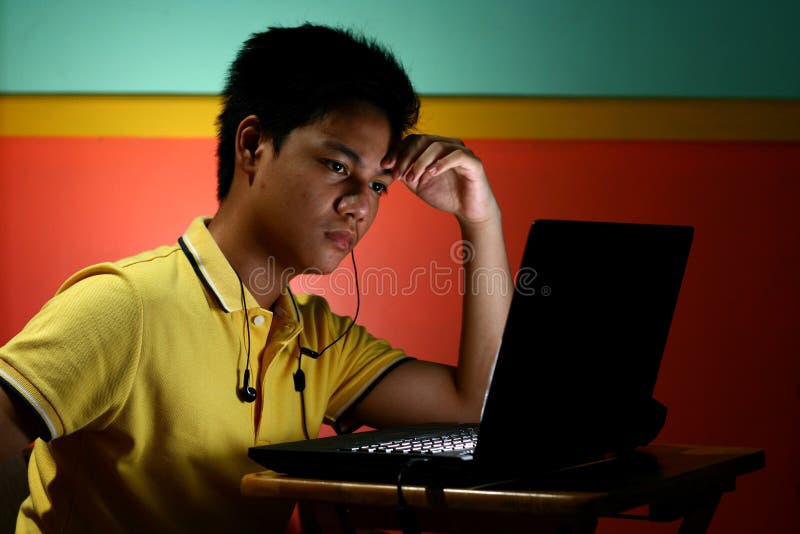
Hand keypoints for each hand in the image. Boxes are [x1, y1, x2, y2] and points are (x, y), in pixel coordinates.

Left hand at [381, 134, 498, 225]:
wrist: (469, 212)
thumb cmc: (445, 196)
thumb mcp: (419, 185)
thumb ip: (405, 173)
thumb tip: (388, 165)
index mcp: (435, 148)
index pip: (413, 140)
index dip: (398, 151)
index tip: (385, 165)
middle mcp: (449, 145)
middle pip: (422, 140)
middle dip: (406, 156)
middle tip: (397, 174)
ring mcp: (462, 152)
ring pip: (436, 146)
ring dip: (420, 162)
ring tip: (412, 179)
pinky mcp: (474, 162)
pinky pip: (457, 156)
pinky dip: (441, 163)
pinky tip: (431, 173)